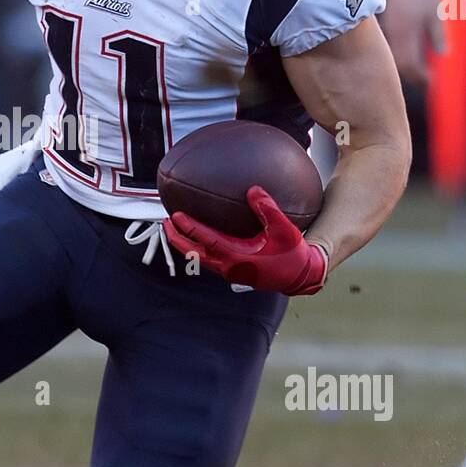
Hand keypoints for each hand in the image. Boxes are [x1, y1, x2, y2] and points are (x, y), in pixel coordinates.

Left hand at [164, 186, 328, 295]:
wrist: (300, 276)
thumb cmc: (293, 254)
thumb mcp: (283, 229)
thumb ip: (268, 209)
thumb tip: (253, 190)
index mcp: (238, 256)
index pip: (206, 240)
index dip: (189, 228)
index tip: (175, 215)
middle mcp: (230, 266)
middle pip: (194, 253)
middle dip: (177, 238)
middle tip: (165, 222)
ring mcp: (230, 271)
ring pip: (199, 258)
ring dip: (185, 244)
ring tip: (174, 228)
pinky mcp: (234, 272)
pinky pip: (209, 259)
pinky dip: (198, 247)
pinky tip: (198, 236)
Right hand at [381, 0, 442, 85]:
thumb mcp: (434, 10)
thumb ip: (437, 33)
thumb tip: (443, 54)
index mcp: (404, 34)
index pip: (410, 65)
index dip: (420, 77)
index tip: (431, 82)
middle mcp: (390, 36)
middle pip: (398, 66)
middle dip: (411, 76)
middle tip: (424, 81)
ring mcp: (382, 32)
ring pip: (391, 58)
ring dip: (404, 66)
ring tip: (416, 70)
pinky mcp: (378, 28)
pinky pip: (386, 48)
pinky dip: (397, 55)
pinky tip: (405, 54)